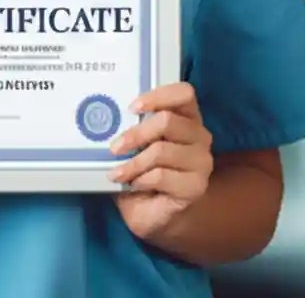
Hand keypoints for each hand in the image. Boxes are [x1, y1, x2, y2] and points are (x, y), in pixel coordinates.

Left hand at [109, 82, 213, 240]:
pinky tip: (133, 184)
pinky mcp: (196, 186)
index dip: (159, 96)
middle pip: (169, 121)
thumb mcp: (133, 146)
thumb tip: (103, 117)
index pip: (184, 94)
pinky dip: (141, 179)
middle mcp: (199, 136)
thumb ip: (128, 128)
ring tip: (118, 172)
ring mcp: (201, 162)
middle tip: (114, 148)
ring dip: (134, 162)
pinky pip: (162, 176)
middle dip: (136, 134)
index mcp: (185, 118)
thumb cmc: (140, 171)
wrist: (152, 211)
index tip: (132, 108)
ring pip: (162, 150)